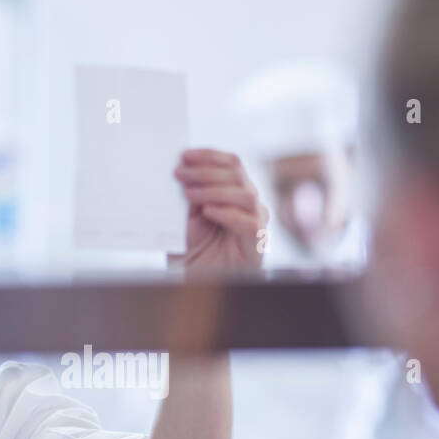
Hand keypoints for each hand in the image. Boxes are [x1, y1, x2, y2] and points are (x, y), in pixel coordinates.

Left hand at [170, 149, 269, 272]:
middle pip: (237, 175)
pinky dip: (228, 214)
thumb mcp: (187, 216)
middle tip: (180, 174)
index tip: (185, 155)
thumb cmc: (192, 250)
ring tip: (189, 194)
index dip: (210, 156)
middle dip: (205, 172)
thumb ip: (190, 193)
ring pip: (246, 195)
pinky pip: (251, 223)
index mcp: (236, 193)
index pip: (232, 164)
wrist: (196, 282)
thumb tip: (183, 167)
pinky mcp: (258, 245)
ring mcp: (257, 224)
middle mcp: (250, 205)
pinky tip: (207, 211)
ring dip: (214, 190)